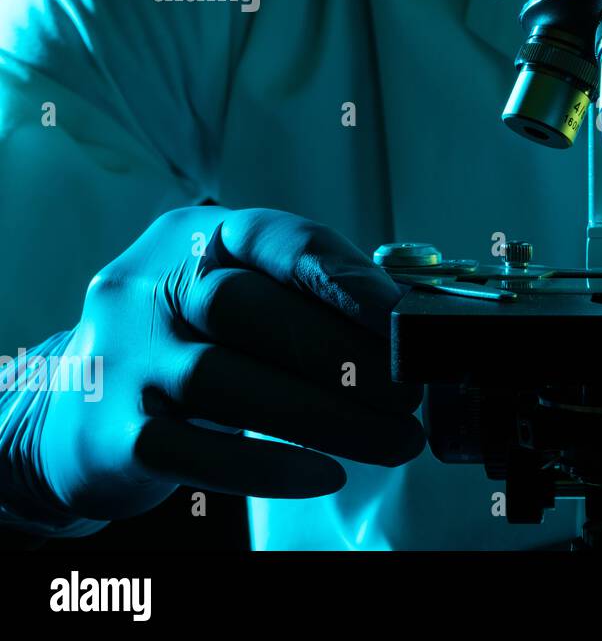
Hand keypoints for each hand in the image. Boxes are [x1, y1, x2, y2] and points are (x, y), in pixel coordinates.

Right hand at [19, 207, 423, 522]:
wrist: (79, 415)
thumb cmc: (195, 346)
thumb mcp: (243, 300)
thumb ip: (312, 298)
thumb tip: (412, 325)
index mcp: (194, 238)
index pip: (275, 239)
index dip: (344, 278)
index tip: (403, 320)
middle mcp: (147, 287)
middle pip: (246, 309)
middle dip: (342, 356)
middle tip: (409, 396)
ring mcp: (122, 359)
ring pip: (222, 380)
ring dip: (325, 416)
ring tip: (393, 442)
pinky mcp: (110, 433)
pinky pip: (193, 451)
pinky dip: (267, 465)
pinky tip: (326, 475)